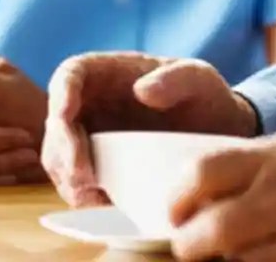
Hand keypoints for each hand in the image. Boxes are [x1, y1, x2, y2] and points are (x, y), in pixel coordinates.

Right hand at [42, 52, 258, 206]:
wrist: (219, 135)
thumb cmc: (206, 97)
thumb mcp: (201, 80)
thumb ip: (177, 78)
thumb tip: (142, 91)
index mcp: (108, 72)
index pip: (70, 74)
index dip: (60, 95)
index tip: (64, 116)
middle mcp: (91, 104)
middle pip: (56, 124)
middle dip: (63, 151)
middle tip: (84, 178)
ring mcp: (91, 137)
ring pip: (59, 158)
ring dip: (69, 178)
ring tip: (93, 196)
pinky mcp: (98, 168)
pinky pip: (76, 182)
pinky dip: (82, 195)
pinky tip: (103, 203)